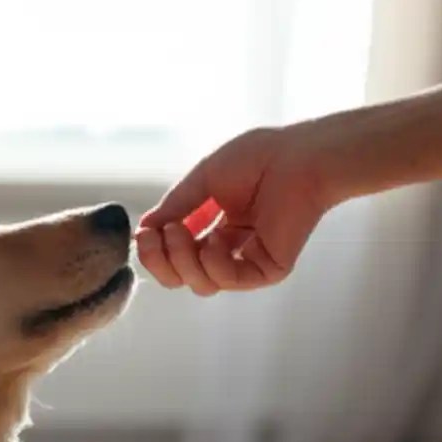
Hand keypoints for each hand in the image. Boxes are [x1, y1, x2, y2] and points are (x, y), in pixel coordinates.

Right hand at [134, 125, 336, 295]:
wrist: (297, 156)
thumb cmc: (257, 158)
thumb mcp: (203, 179)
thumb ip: (176, 206)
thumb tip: (144, 228)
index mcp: (213, 227)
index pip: (175, 256)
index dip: (154, 251)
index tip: (143, 232)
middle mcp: (229, 248)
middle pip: (183, 277)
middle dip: (162, 261)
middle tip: (157, 236)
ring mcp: (248, 260)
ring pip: (202, 285)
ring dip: (183, 260)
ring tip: (183, 231)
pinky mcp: (268, 269)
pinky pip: (230, 281)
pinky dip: (213, 265)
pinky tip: (212, 242)